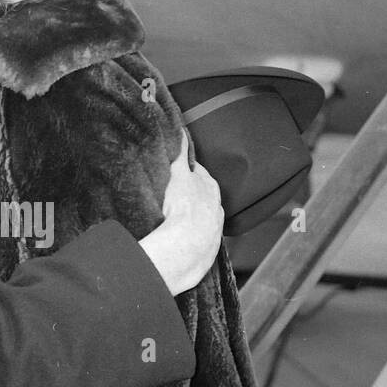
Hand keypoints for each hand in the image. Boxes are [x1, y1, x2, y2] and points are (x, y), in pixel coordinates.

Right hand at [139, 132, 224, 294]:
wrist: (183, 250)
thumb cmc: (182, 208)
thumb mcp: (178, 173)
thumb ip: (180, 153)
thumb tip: (181, 131)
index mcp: (210, 189)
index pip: (200, 175)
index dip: (188, 172)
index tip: (178, 171)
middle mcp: (216, 211)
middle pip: (202, 199)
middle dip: (191, 197)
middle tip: (172, 196)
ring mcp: (211, 235)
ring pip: (200, 222)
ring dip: (189, 221)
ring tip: (170, 221)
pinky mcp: (203, 256)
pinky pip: (194, 244)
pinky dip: (186, 242)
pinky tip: (173, 242)